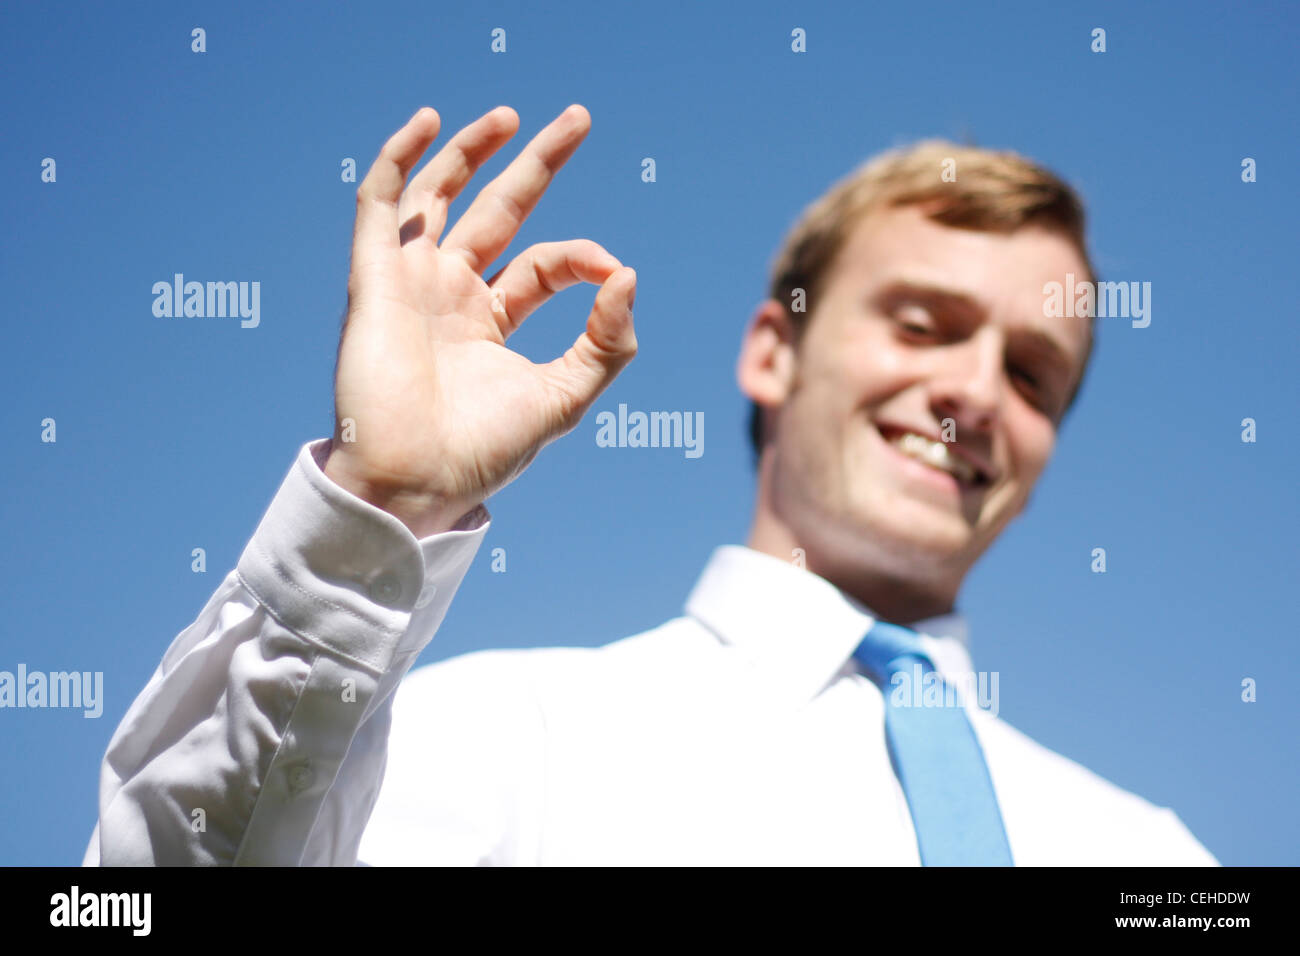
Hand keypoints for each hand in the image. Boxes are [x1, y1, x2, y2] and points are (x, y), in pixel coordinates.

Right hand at [323, 105, 637, 535]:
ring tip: (511, 116)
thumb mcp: (564, 397)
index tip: (612, 269)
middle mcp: (451, 294)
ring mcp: (410, 282)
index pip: (542, 264)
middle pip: (498, 210)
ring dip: (470, 151)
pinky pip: (379, 204)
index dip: (581, 257)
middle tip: (580, 118)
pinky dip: (399, 158)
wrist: (414, 481)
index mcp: (491, 322)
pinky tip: (428, 121)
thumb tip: (628, 275)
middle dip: (536, 164)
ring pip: (439, 195)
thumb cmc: (483, 451)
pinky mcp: (373, 279)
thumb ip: (606, 343)